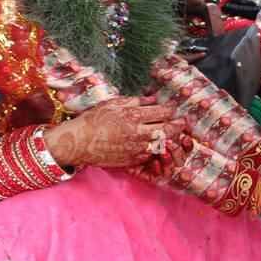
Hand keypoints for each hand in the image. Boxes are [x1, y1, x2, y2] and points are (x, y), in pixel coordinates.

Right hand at [46, 96, 186, 169]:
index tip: (173, 108)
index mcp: (132, 116)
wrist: (78, 142)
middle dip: (178, 125)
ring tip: (176, 134)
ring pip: (161, 144)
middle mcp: (136, 132)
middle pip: (166, 130)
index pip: (161, 113)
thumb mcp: (113, 104)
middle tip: (183, 122)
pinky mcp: (131, 159)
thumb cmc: (93, 119)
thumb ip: (134, 101)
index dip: (170, 109)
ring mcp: (134, 148)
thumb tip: (152, 100)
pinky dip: (157, 149)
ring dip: (171, 139)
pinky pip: (150, 154)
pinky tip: (158, 144)